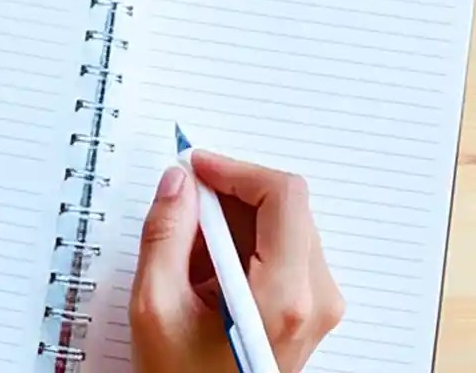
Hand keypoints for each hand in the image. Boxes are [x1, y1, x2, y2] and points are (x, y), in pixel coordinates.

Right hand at [129, 152, 344, 372]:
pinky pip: (284, 249)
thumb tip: (178, 185)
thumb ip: (164, 234)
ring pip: (284, 225)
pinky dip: (245, 243)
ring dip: (235, 222)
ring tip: (190, 254)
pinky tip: (208, 271)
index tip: (198, 168)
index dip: (236, 170)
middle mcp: (316, 299)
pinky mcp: (311, 308)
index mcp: (284, 297)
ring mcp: (319, 305)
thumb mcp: (155, 305)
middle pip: (285, 208)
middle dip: (230, 197)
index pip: (283, 197)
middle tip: (183, 206)